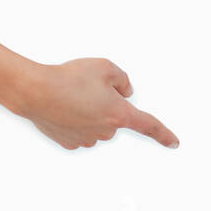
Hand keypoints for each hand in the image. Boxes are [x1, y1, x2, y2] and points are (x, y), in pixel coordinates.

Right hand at [19, 57, 178, 149]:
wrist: (36, 91)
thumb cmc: (70, 77)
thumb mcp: (105, 67)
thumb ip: (122, 79)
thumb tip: (124, 92)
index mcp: (119, 114)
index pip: (148, 126)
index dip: (163, 134)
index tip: (174, 143)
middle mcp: (105, 131)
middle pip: (114, 119)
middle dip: (106, 105)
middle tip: (87, 88)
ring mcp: (87, 140)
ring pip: (96, 125)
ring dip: (89, 113)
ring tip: (71, 96)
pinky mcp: (69, 143)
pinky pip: (79, 131)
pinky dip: (74, 121)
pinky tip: (63, 108)